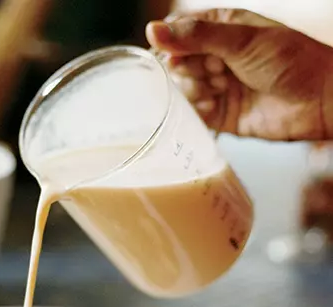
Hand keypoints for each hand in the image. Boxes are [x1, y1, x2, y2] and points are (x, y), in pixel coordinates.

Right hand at [146, 9, 332, 140]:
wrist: (318, 102)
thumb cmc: (292, 61)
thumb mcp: (241, 39)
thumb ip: (196, 36)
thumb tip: (153, 30)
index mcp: (222, 28)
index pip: (179, 32)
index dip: (173, 45)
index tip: (177, 54)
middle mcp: (217, 57)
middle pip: (178, 64)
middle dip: (190, 70)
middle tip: (214, 72)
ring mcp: (218, 87)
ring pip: (184, 90)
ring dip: (196, 91)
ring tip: (220, 89)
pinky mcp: (220, 115)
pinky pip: (194, 115)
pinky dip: (198, 112)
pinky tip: (213, 106)